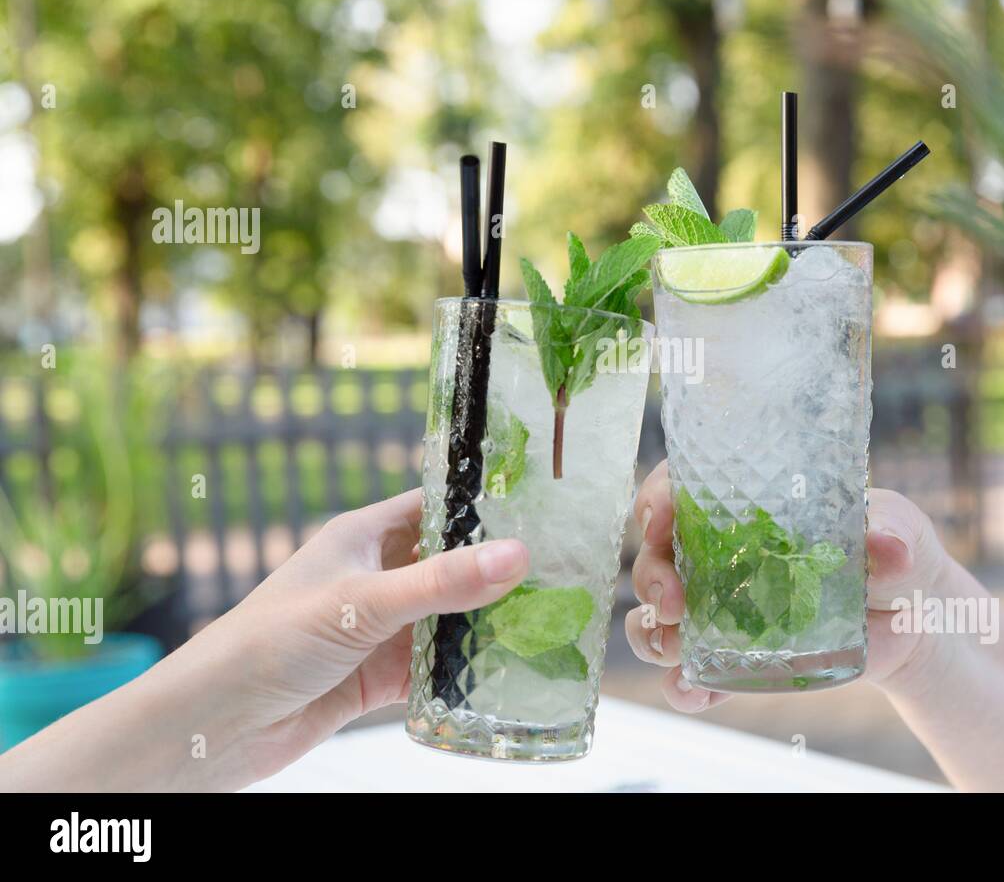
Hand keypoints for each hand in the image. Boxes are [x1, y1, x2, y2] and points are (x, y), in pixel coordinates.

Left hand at [0, 489, 528, 790]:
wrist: (213, 724)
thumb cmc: (268, 641)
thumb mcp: (362, 603)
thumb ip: (441, 583)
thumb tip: (519, 555)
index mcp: (363, 536)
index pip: (435, 505)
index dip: (484, 505)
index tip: (543, 508)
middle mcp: (374, 576)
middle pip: (450, 563)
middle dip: (497, 570)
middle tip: (563, 571)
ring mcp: (378, 627)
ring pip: (448, 618)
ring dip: (486, 624)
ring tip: (550, 622)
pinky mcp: (377, 675)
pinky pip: (434, 666)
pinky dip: (465, 671)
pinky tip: (505, 673)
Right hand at [624, 460, 953, 711]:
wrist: (912, 622)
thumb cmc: (895, 556)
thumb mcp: (899, 533)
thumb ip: (893, 534)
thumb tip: (887, 547)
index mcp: (747, 509)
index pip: (682, 488)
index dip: (658, 498)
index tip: (660, 517)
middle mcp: (720, 557)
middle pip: (656, 556)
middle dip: (650, 575)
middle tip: (672, 599)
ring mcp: (722, 612)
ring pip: (656, 619)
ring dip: (652, 633)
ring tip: (676, 645)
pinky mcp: (735, 661)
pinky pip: (691, 677)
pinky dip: (682, 687)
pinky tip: (694, 692)